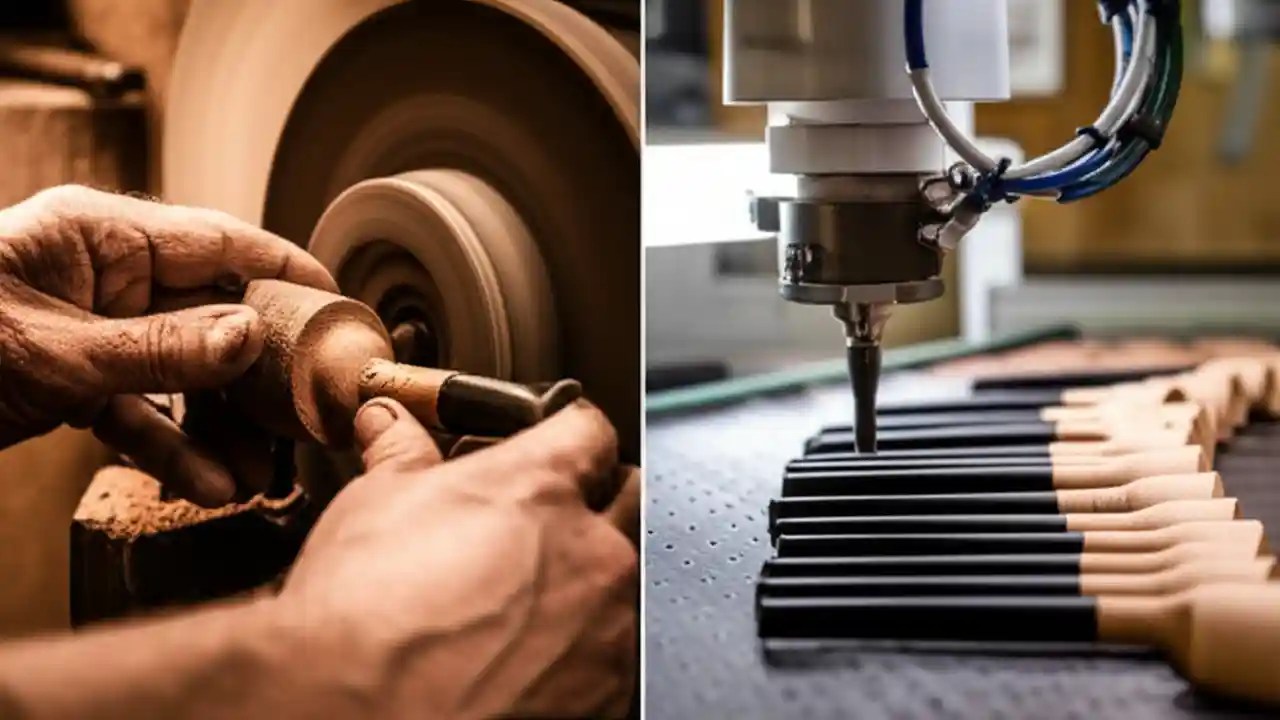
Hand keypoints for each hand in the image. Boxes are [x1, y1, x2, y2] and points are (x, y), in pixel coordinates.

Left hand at [0, 185, 336, 504]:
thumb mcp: (52, 352)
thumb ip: (158, 348)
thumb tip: (247, 336)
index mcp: (99, 236)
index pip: (222, 244)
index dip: (287, 273)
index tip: (338, 307)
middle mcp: (102, 277)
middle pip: (211, 317)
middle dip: (259, 374)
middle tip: (304, 413)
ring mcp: (88, 331)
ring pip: (182, 374)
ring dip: (221, 426)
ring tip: (258, 470)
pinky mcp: (69, 380)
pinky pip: (139, 410)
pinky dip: (170, 447)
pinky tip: (204, 483)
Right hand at [279, 398, 638, 717]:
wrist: (354, 719)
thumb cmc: (358, 621)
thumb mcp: (372, 509)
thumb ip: (401, 456)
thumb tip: (391, 426)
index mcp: (539, 489)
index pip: (589, 430)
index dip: (567, 434)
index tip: (553, 444)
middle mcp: (591, 551)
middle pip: (625, 500)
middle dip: (591, 503)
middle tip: (537, 525)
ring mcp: (608, 626)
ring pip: (621, 582)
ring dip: (586, 582)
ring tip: (520, 605)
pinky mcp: (610, 690)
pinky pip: (615, 652)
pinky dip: (582, 649)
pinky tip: (527, 657)